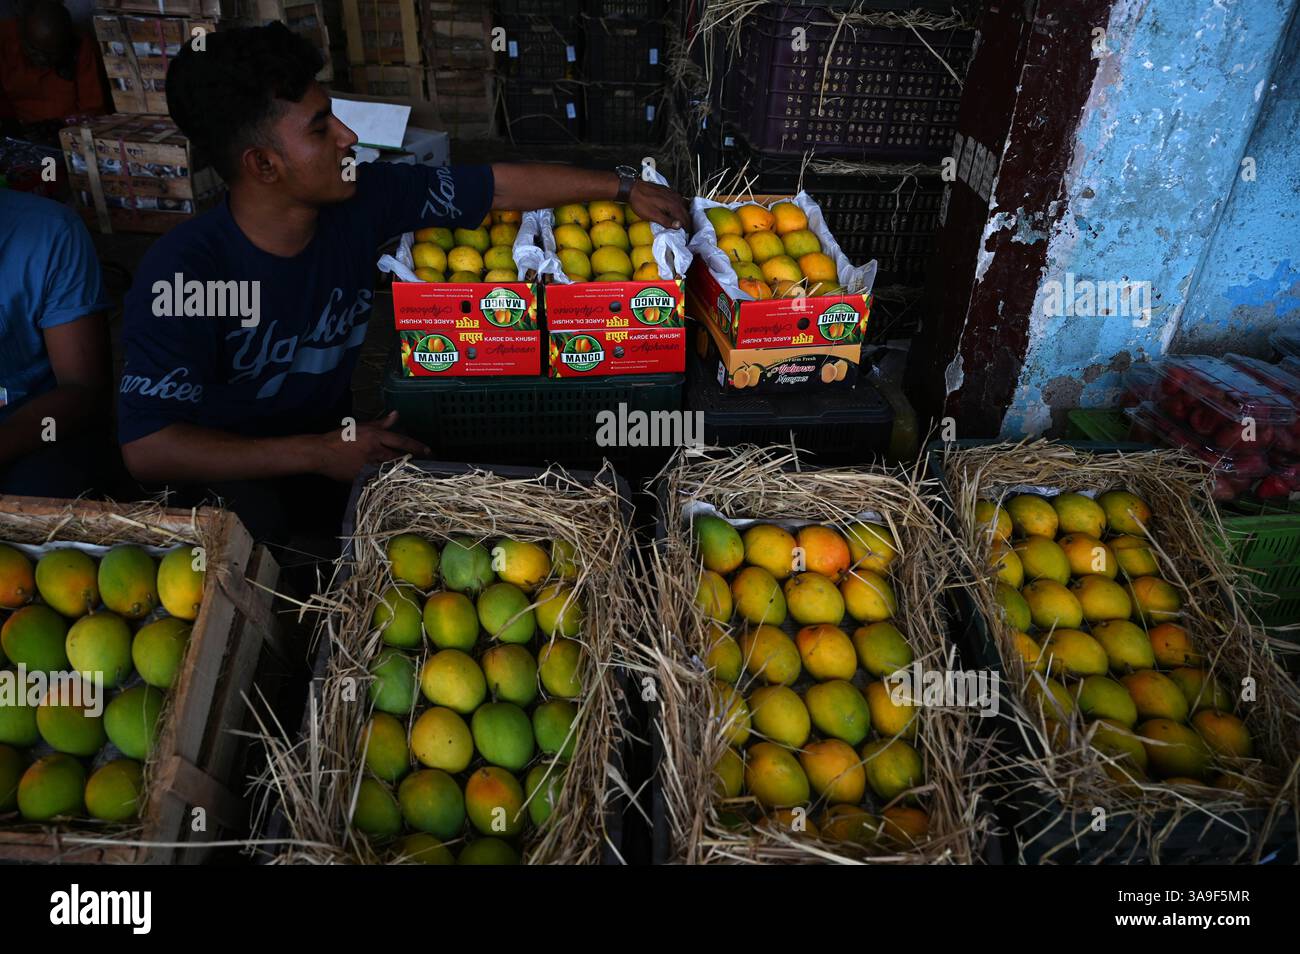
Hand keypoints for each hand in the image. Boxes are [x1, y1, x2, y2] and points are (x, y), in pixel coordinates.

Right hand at [313, 411, 429, 480]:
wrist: (321, 453)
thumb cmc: (340, 438)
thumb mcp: (361, 426)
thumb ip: (381, 423)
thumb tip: (396, 414)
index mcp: (375, 437)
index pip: (402, 442)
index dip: (417, 446)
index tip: (429, 451)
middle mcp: (375, 451)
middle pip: (401, 458)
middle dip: (415, 462)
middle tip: (428, 465)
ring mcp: (369, 466)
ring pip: (393, 470)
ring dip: (405, 471)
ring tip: (417, 474)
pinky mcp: (363, 477)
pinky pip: (381, 479)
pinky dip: (390, 479)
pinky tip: (398, 482)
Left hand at [628, 179, 690, 230]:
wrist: (633, 188)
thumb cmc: (641, 203)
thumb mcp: (653, 215)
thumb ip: (667, 221)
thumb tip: (679, 226)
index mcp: (674, 205)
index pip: (685, 219)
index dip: (687, 228)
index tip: (687, 236)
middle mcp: (676, 198)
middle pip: (687, 212)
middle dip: (688, 222)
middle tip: (687, 232)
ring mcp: (673, 193)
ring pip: (685, 205)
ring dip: (685, 214)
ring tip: (683, 223)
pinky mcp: (668, 191)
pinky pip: (679, 200)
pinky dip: (681, 207)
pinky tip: (676, 211)